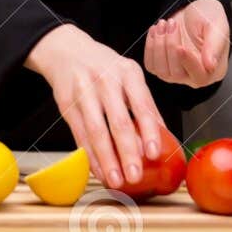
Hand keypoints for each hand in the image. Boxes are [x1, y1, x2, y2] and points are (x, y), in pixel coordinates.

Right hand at [24, 24, 165, 188]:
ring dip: (106, 159)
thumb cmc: (105, 68)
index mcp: (128, 73)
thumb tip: (164, 138)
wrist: (67, 51)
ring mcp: (84, 92)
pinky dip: (90, 156)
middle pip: (118, 121)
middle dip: (127, 152)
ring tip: (116, 180)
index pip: (142, 105)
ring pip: (96, 130)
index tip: (154, 153)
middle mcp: (106, 80)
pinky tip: (99, 170)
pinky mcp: (66, 104)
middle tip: (135, 176)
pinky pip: (79, 134)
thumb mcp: (128, 76)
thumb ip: (144, 104)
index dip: (149, 130)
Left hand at [144, 0, 229, 86]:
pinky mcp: (163, 66)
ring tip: (163, 24)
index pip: (199, 76)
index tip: (181, 47)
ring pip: (161, 71)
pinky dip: (149, 47)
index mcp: (213, 70)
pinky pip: (151, 65)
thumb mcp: (217, 26)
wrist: (193, 10)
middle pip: (177, 73)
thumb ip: (214, 45)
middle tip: (172, 23)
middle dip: (170, 46)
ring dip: (158, 46)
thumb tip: (211, 65)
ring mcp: (177, 74)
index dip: (188, 63)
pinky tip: (155, 31)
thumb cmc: (208, 17)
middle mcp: (195, 76)